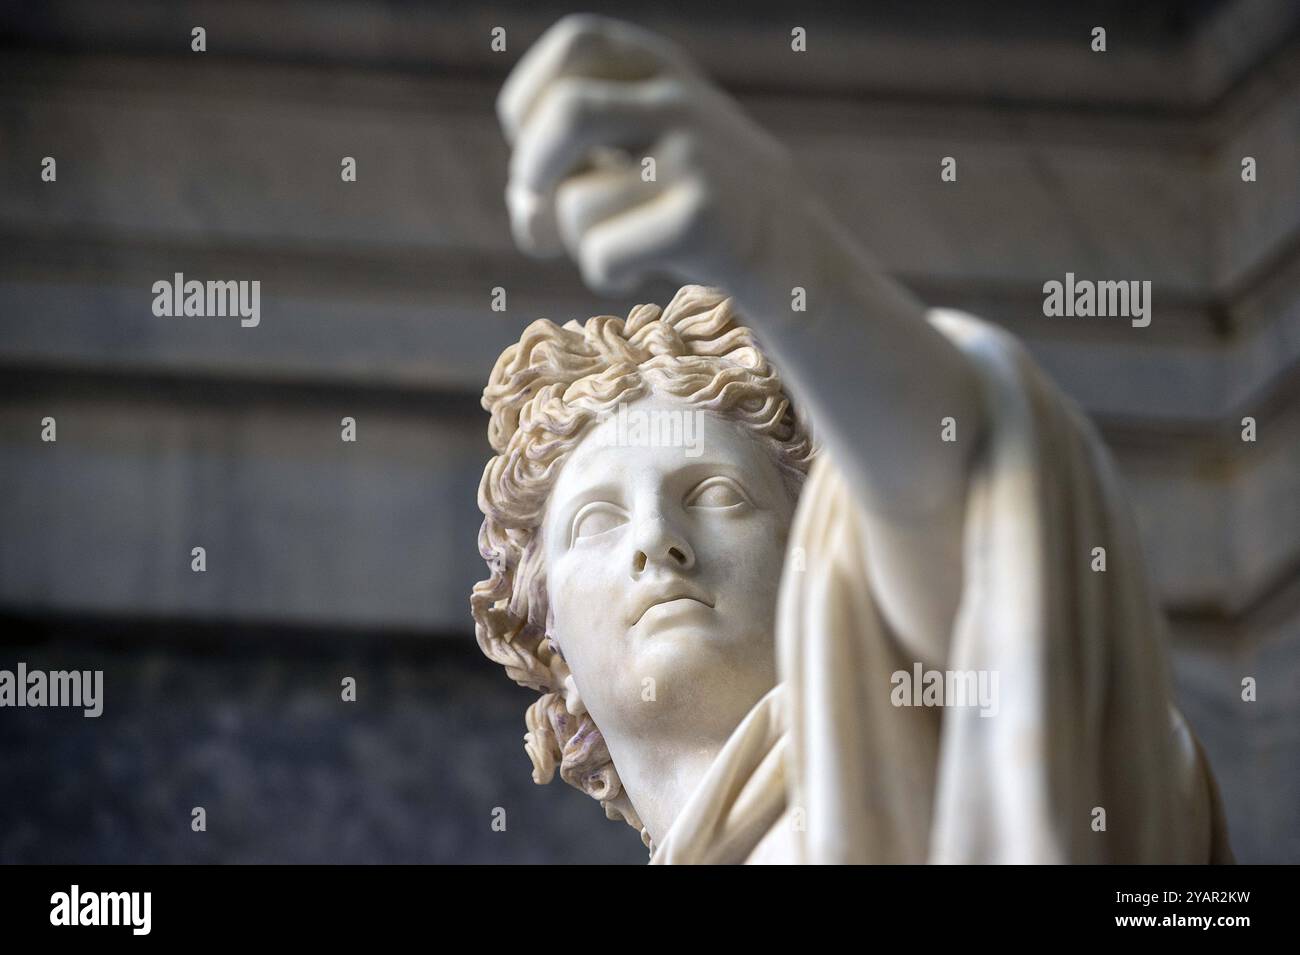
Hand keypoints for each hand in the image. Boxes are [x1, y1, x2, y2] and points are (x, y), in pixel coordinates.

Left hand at [498, 14, 817, 295]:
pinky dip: (602, 273)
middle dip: (532, 168)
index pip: (577, 44)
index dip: (532, 99)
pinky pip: (603, 253)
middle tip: (545, 202)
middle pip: (568, 112)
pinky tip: (632, 275)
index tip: (538, 147)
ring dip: (574, 239)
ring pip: (576, 202)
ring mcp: (695, 159)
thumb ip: (562, 175)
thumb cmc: (691, 203)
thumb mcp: (634, 162)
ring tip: (613, 246)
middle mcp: (679, 103)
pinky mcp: (701, 220)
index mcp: (662, 70)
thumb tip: (529, 220)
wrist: (793, 253)